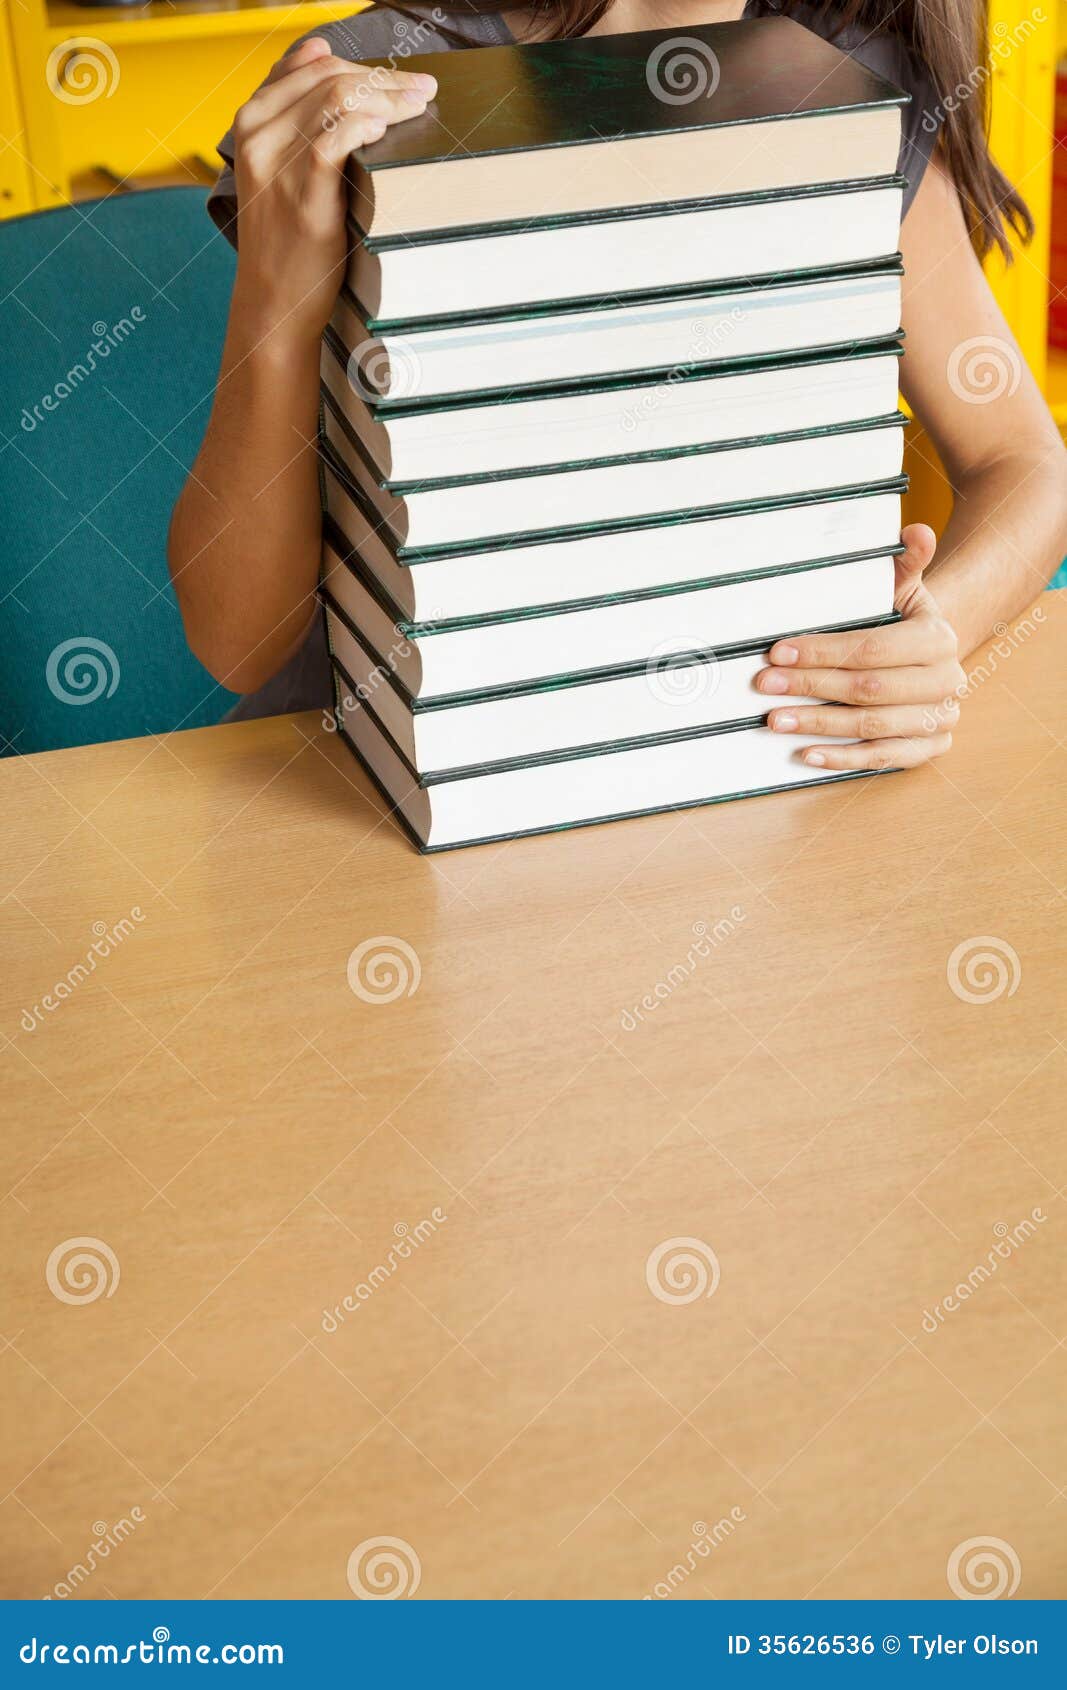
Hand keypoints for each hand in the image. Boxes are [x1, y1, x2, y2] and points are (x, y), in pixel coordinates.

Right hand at [229, 37, 436, 344]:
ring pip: (337, 101)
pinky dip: (365, 126)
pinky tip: (389, 128)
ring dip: (388, 97)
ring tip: (419, 105)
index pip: (312, 66)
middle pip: (330, 79)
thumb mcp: (280, 167)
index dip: (363, 64)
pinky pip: (335, 141)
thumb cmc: (286, 237)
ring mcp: (277, 165)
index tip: (402, 78)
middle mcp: (258, 136)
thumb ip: (297, 115)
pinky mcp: (303, 196)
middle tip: (424, 88)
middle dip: (385, 78)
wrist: (272, 301)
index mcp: (252, 121)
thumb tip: (323, 50)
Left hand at [758, 525, 964, 770]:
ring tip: (776, 719)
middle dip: (810, 687)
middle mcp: (947, 681)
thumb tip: (916, 532)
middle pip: (867, 689)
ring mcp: (940, 718)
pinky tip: (806, 753)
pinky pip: (884, 759)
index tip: (778, 653)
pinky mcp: (931, 748)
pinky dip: (843, 759)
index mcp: (937, 639)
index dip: (822, 653)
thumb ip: (905, 561)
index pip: (871, 649)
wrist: (928, 655)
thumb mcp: (902, 587)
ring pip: (872, 727)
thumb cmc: (902, 619)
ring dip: (818, 724)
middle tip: (765, 686)